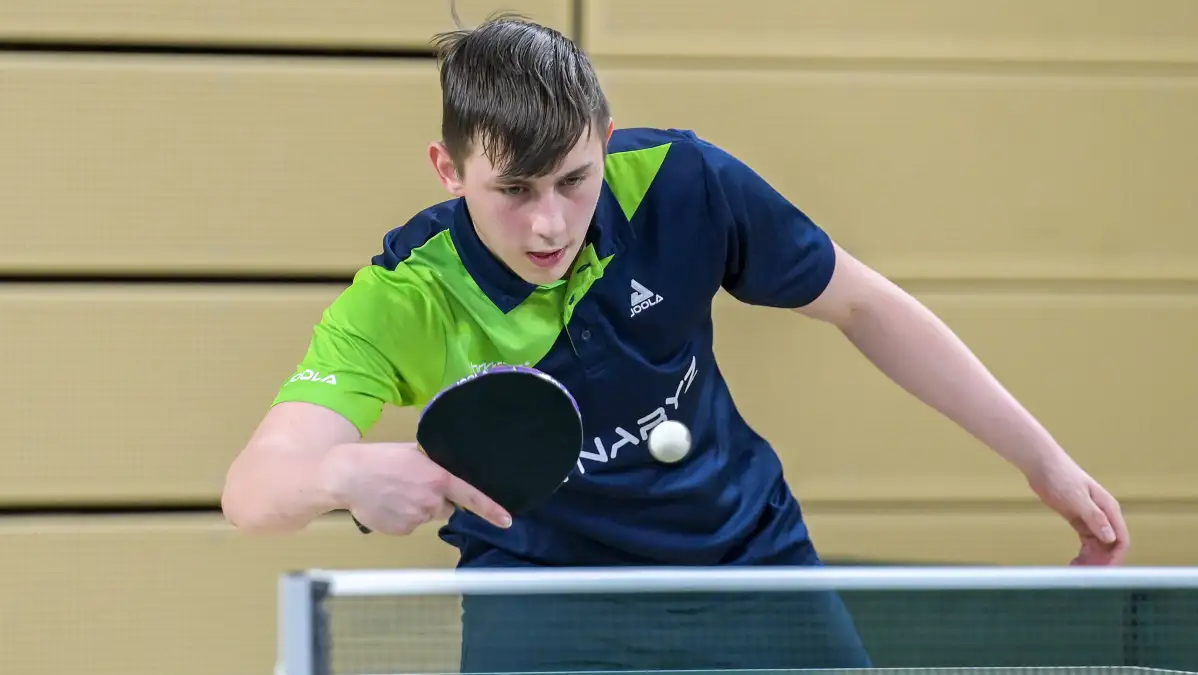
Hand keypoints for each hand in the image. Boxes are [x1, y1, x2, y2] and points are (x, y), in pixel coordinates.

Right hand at [324, 442, 511, 534]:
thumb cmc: (377, 458)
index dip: (491, 509)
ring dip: (417, 506)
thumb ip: (433, 463)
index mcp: (437, 479)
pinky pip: (410, 524)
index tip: (507, 520)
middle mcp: (431, 501)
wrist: (344, 476)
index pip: (472, 496)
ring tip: (395, 492)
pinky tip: (387, 503)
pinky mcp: (401, 530)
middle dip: (437, 498)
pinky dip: (402, 516)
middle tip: (413, 484)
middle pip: (446, 506)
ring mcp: (415, 518)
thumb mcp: (411, 452)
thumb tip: (445, 470)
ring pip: (426, 515)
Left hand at [1026, 456, 1128, 565]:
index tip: (1101, 572)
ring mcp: (1091, 518)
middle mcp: (1104, 515)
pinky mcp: (1078, 519)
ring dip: (1092, 560)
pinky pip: (1087, 542)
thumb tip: (1111, 537)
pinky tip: (1074, 562)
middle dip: (1101, 562)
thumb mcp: (1077, 499)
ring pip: (1098, 546)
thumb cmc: (1060, 477)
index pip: (1121, 539)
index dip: (1114, 557)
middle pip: (1110, 545)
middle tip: (1083, 574)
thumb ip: (1094, 518)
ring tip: (1076, 571)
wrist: (1041, 464)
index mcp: (1108, 509)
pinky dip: (1083, 553)